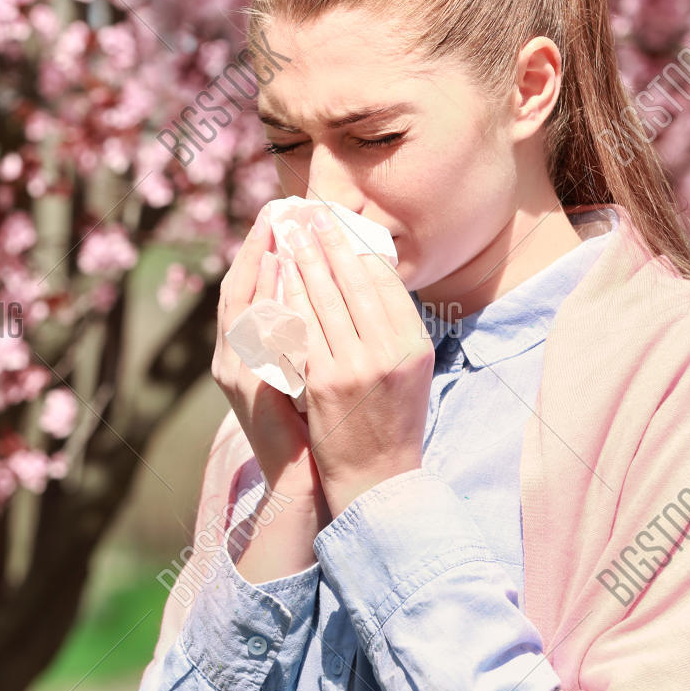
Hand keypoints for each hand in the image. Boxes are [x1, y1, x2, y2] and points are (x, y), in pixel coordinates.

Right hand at [211, 208, 317, 496]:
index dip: (256, 250)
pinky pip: (259, 340)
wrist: (299, 479)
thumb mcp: (301, 369)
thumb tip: (319, 287)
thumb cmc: (308, 424)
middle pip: (236, 291)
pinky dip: (270, 308)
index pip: (245, 289)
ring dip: (259, 271)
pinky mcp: (253, 392)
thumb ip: (299, 332)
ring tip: (276, 235)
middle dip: (253, 248)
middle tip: (273, 211)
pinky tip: (286, 286)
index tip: (275, 214)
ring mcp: (238, 376)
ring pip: (243, 310)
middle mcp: (230, 359)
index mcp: (241, 352)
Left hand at [279, 208, 433, 516]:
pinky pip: (300, 329)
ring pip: (322, 300)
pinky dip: (287, 298)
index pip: (383, 282)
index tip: (337, 223)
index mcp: (413, 344)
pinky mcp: (322, 383)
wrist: (377, 477)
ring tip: (289, 233)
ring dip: (302, 261)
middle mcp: (389, 352)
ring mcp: (355, 367)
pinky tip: (275, 277)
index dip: (357, 246)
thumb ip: (392, 324)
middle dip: (327, 243)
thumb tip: (368, 270)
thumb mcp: (407, 368)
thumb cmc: (391, 417)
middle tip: (308, 213)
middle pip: (352, 282)